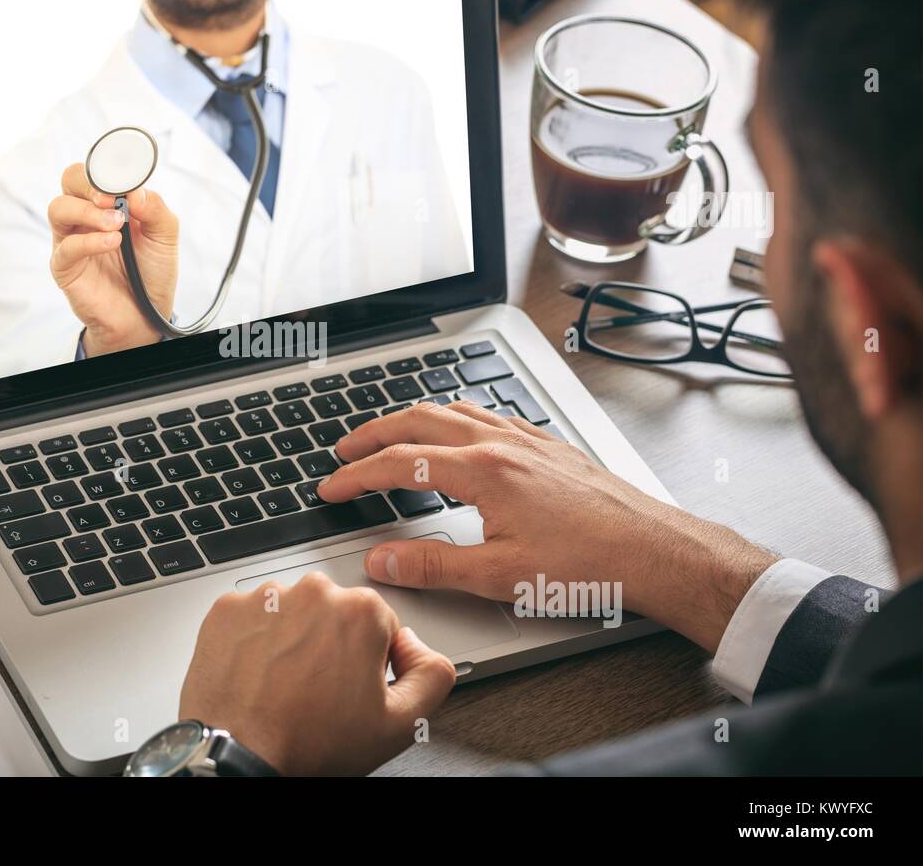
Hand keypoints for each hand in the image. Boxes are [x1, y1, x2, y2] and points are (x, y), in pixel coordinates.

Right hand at [48, 163, 179, 355]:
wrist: (146, 315)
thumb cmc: (151, 272)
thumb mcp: (165, 237)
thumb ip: (155, 209)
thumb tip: (135, 192)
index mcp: (108, 203)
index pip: (96, 171)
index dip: (106, 168)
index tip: (125, 178)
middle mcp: (86, 216)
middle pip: (70, 179)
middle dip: (90, 182)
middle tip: (112, 198)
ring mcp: (72, 240)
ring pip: (59, 208)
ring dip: (87, 211)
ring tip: (115, 225)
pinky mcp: (65, 267)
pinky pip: (66, 248)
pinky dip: (89, 242)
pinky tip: (111, 243)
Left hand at [179, 572, 455, 775]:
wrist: (239, 756)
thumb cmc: (309, 742)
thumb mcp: (399, 724)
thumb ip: (432, 675)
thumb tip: (420, 648)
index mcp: (361, 611)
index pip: (380, 625)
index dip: (370, 661)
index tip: (352, 686)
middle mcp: (314, 592)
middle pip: (335, 613)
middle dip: (332, 644)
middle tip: (319, 690)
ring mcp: (266, 597)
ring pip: (292, 612)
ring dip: (292, 639)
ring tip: (284, 684)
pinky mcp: (227, 609)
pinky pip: (252, 617)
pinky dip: (254, 639)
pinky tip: (258, 674)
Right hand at [316, 402, 777, 652]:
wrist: (653, 549)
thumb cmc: (589, 563)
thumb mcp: (498, 576)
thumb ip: (431, 566)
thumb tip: (381, 562)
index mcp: (482, 471)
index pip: (399, 465)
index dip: (356, 476)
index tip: (331, 488)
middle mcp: (501, 443)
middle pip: (418, 421)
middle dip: (373, 433)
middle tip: (344, 449)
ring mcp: (526, 438)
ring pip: (454, 409)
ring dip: (412, 419)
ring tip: (390, 433)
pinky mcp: (547, 445)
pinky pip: (488, 413)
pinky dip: (455, 416)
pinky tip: (460, 430)